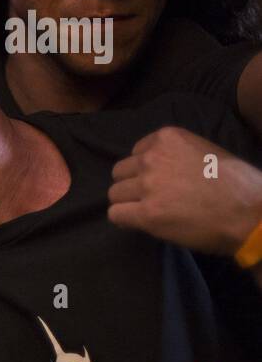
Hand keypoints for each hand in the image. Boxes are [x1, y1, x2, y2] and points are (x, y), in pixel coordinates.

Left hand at [108, 126, 261, 255]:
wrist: (252, 214)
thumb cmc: (238, 185)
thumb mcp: (205, 152)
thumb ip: (176, 155)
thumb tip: (156, 168)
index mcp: (168, 138)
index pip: (136, 153)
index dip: (144, 170)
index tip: (160, 181)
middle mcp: (152, 157)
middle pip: (120, 172)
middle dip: (133, 186)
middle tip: (153, 198)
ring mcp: (148, 185)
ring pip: (114, 194)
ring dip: (129, 204)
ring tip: (151, 212)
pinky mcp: (147, 213)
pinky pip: (115, 214)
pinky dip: (125, 220)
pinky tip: (142, 223)